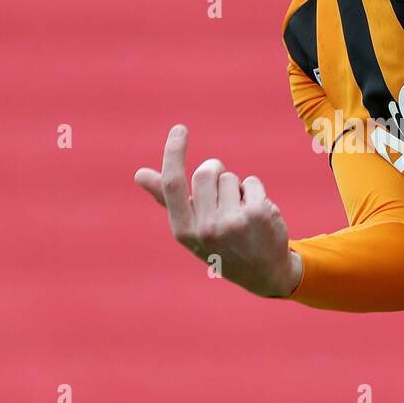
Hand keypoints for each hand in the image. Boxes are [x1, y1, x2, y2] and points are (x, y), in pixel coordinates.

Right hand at [134, 124, 302, 297]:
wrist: (264, 273)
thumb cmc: (221, 245)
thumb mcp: (190, 228)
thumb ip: (166, 199)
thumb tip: (139, 174)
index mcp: (183, 231)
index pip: (174, 183)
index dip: (174, 152)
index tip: (180, 129)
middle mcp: (207, 228)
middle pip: (205, 171)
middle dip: (214, 172)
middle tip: (222, 194)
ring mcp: (234, 222)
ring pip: (229, 177)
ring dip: (234, 187)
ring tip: (239, 212)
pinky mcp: (259, 214)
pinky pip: (250, 181)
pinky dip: (253, 191)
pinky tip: (257, 215)